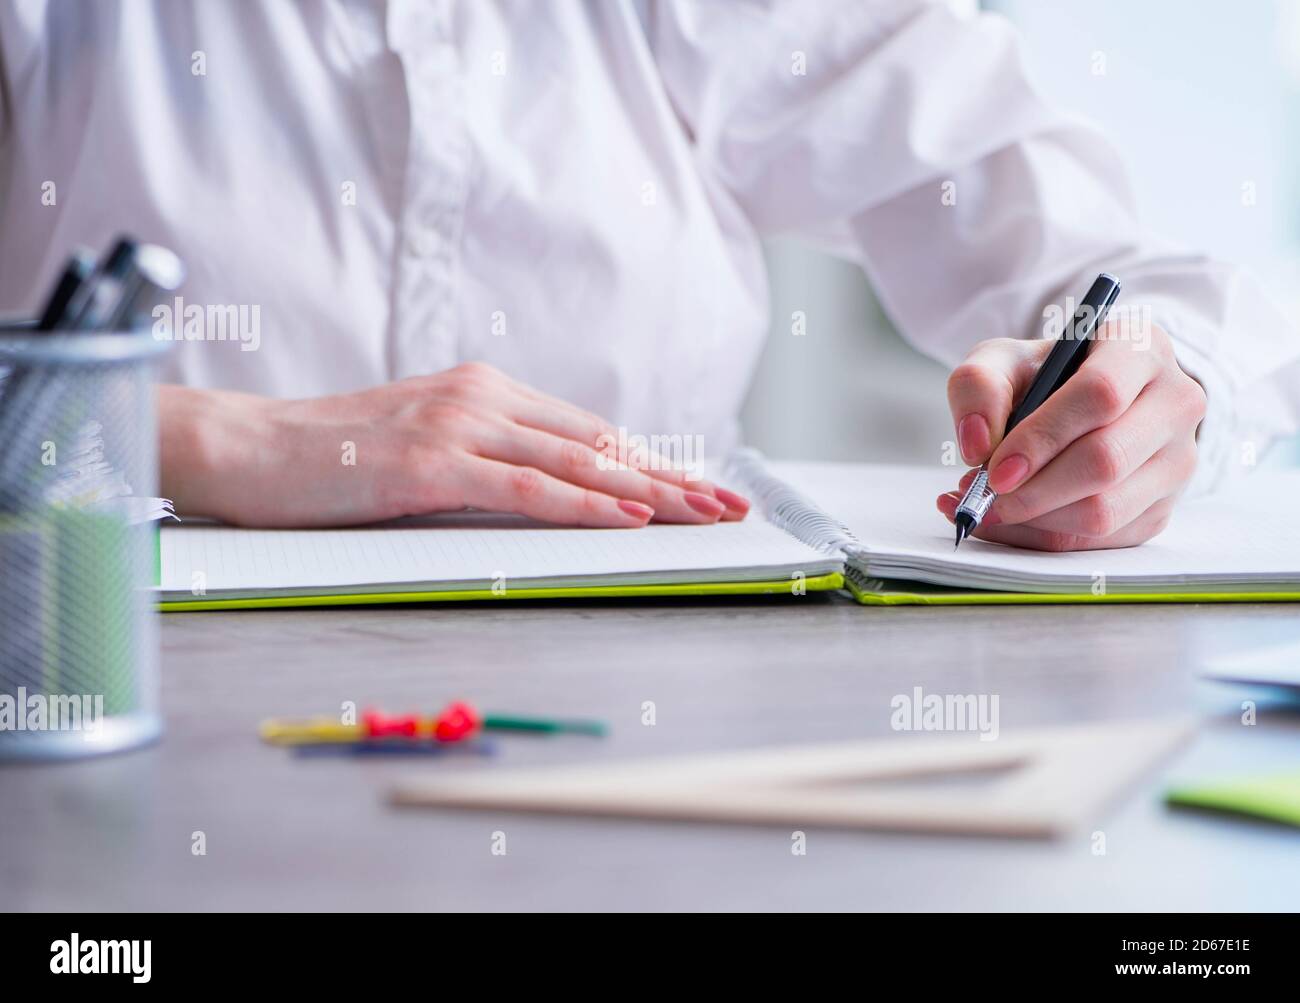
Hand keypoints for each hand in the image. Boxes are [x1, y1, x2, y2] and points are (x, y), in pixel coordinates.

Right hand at [160, 362, 748, 527]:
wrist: (246, 447)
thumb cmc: (331, 456)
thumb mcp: (424, 446)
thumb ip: (485, 458)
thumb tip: (549, 491)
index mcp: (485, 390)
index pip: (589, 431)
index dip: (651, 461)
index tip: (701, 487)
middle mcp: (483, 396)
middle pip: (599, 442)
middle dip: (672, 477)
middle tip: (729, 504)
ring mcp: (459, 424)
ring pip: (577, 462)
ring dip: (649, 492)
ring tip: (703, 514)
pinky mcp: (432, 462)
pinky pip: (527, 487)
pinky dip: (584, 504)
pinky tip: (629, 518)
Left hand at [937, 324, 1205, 550]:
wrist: (1081, 402)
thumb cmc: (1045, 377)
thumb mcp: (1002, 360)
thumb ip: (978, 386)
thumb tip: (977, 446)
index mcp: (1140, 348)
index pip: (1101, 394)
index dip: (1043, 437)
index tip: (995, 468)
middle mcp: (1175, 402)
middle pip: (1105, 461)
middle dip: (1034, 490)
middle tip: (984, 495)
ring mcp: (1177, 460)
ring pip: (1106, 511)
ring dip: (1035, 520)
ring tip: (990, 505)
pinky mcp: (1162, 507)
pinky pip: (1101, 540)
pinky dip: (1044, 538)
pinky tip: (1011, 521)